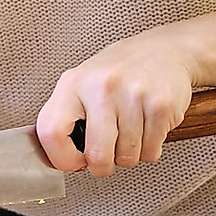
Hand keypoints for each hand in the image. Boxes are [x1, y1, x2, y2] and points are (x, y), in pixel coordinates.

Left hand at [35, 29, 197, 177]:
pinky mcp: (160, 106)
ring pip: (126, 158)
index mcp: (74, 83)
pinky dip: (149, 148)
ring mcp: (133, 96)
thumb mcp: (82, 82)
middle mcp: (101, 87)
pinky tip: (145, 126)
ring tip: (128, 129)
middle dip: (102, 165)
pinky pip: (151, 152)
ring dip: (128, 154)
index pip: (51, 133)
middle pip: (97, 156)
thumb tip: (57, 159)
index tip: (73, 161)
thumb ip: (67, 117)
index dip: (62, 158)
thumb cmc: (119, 71)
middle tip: (106, 152)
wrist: (164, 50)